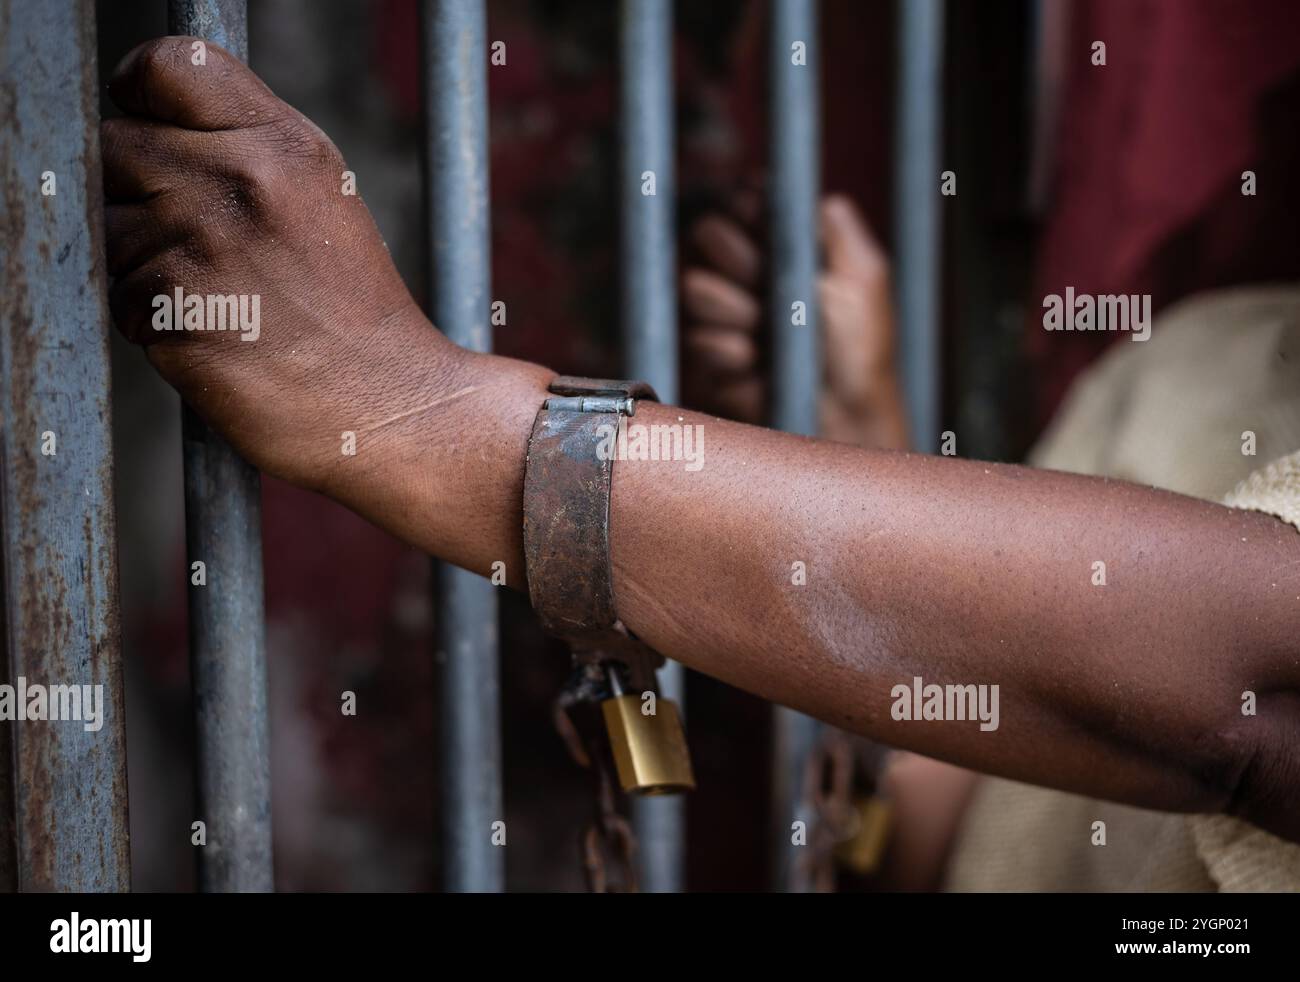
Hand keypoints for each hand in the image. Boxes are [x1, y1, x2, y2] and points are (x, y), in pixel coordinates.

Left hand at [101, 37, 465, 491]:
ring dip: (145, 268)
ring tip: (223, 301)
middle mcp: (243, 182)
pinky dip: (155, 327)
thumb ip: (245, 150)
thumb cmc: (355, 312)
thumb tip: (151, 134)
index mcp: (284, 144)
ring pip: (111, 231)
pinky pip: (122, 300)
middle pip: (118, 150)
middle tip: (205, 248)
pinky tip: (218, 341)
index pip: (166, 69)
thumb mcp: (323, 200)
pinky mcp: (181, 313)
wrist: (393, 407)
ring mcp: (208, 247)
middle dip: (141, 197)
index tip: (154, 136)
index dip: (141, 99)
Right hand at [680, 192, 908, 448]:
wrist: (842, 414)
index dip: (744, 209)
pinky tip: (757, 363)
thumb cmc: (862, 351)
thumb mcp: (865, 277)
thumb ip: (837, 228)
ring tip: (768, 333)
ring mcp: (724, 312)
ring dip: (736, 311)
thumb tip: (812, 191)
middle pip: (705, 233)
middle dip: (741, 261)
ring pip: (695, 286)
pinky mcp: (707, 352)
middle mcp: (747, 272)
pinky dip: (732, 352)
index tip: (761, 226)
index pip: (739, 202)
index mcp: (783, 247)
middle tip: (770, 288)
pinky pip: (698, 337)